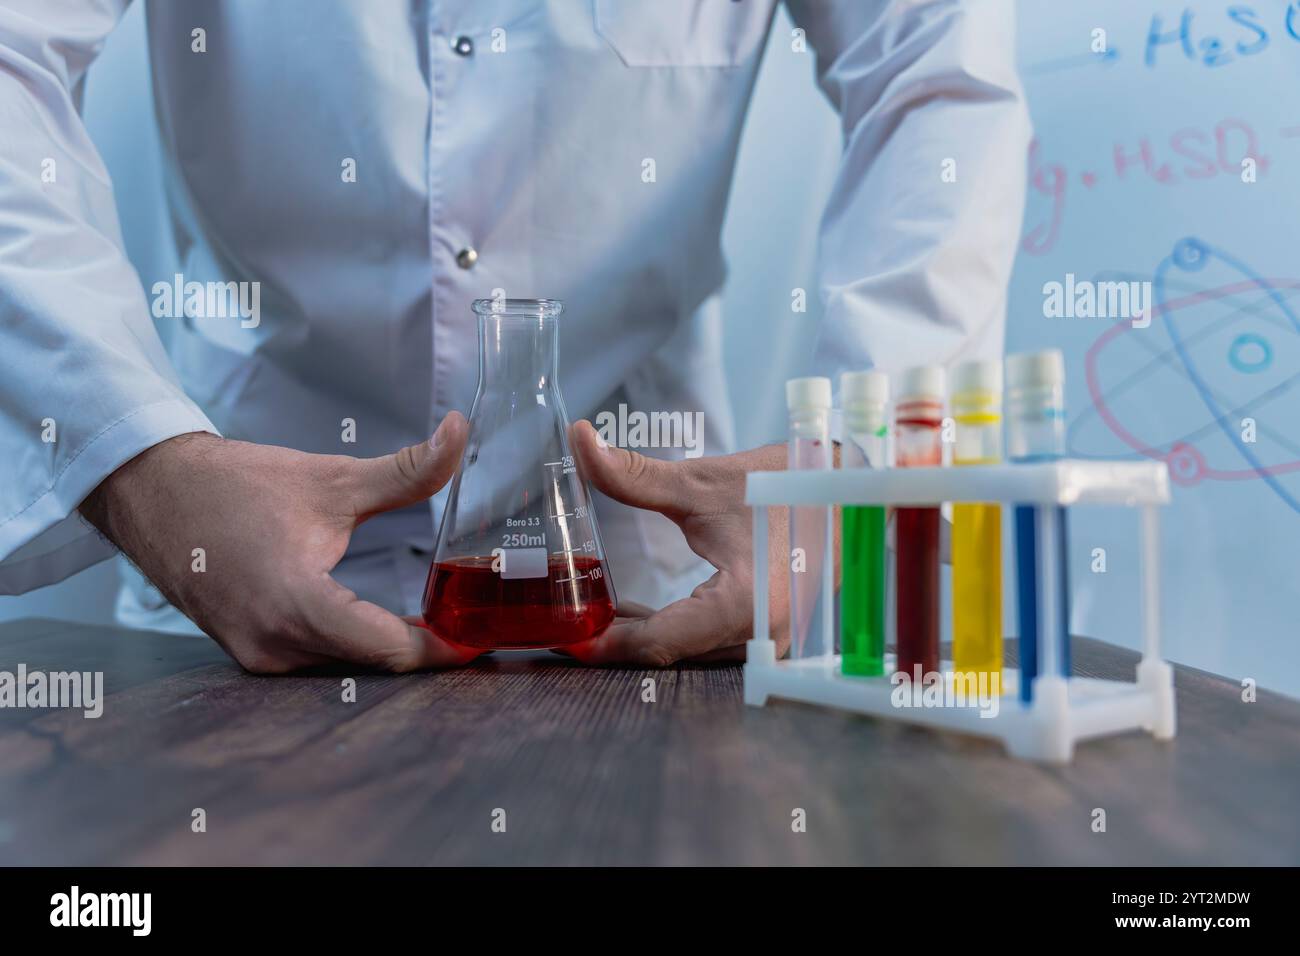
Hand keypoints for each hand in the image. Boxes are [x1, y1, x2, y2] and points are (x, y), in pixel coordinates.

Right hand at [78, 414, 480, 673]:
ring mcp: (257, 656)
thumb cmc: (238, 485)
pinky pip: (317, 660)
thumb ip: (408, 470)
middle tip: (471, 623)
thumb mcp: (333, 479)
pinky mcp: (250, 655)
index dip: (441, 647)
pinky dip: (353, 645)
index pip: (389, 648)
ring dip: (388, 647)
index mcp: (295, 603)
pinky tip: (384, 623)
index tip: (481, 636)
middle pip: (373, 662)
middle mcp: (274, 645)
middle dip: (423, 646)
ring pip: (346, 664)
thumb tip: (460, 431)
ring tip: (437, 622)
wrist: (154, 493)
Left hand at [564, 421, 793, 664]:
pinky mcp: (769, 632)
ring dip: (642, 636)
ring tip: (594, 613)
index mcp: (744, 605)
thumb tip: (581, 441)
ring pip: (688, 651)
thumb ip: (634, 475)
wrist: (852, 491)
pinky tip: (636, 613)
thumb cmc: (784, 485)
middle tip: (568, 620)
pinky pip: (707, 643)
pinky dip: (671, 629)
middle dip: (617, 641)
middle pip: (671, 652)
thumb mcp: (703, 483)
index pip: (661, 643)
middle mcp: (760, 636)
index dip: (607, 645)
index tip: (567, 638)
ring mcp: (769, 640)